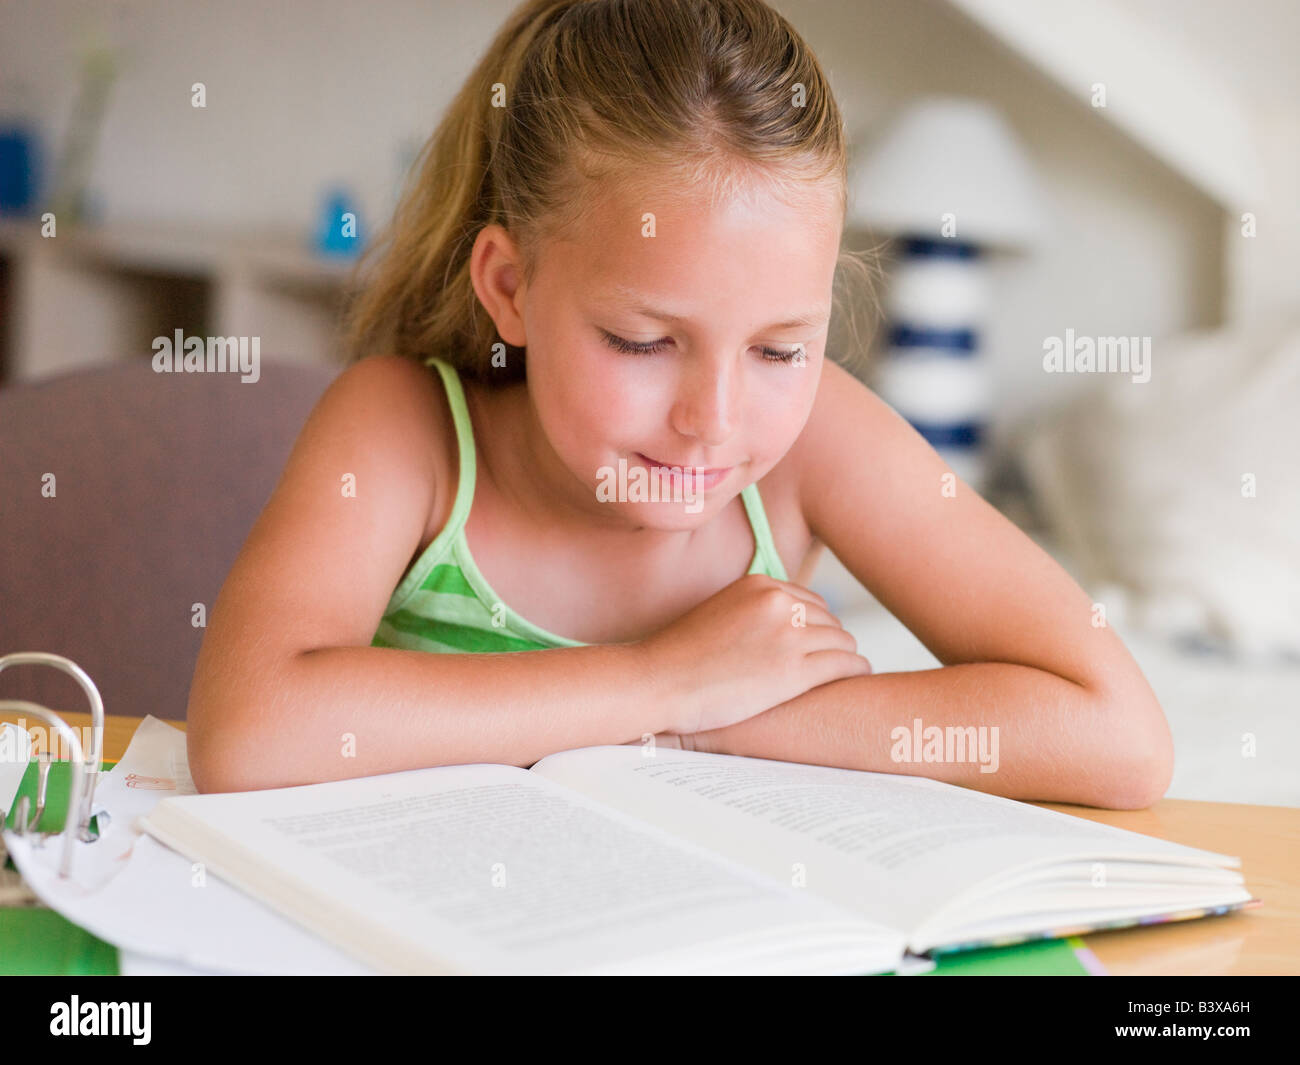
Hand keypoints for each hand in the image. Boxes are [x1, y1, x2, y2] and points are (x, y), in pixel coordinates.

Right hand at [635, 573, 871, 734]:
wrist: (658, 682)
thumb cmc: (680, 658)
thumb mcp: (718, 614)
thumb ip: (751, 612)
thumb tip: (777, 629)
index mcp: (759, 585)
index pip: (809, 601)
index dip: (815, 626)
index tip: (815, 645)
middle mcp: (779, 603)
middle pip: (829, 619)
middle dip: (830, 641)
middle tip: (831, 662)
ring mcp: (789, 635)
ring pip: (843, 641)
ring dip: (845, 657)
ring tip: (845, 673)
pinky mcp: (794, 670)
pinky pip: (845, 664)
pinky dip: (855, 671)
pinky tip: (855, 679)